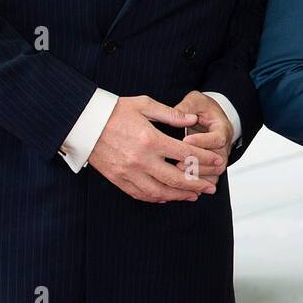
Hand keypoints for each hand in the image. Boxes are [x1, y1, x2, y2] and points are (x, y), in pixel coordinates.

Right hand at [87, 96, 222, 203]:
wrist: (84, 123)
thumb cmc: (115, 110)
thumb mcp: (145, 105)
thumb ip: (171, 114)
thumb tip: (193, 121)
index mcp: (151, 139)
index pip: (186, 154)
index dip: (205, 159)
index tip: (218, 162)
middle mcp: (141, 159)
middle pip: (177, 178)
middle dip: (198, 184)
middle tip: (212, 188)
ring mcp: (129, 172)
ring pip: (160, 191)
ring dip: (180, 195)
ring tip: (195, 196)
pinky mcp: (118, 179)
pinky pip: (142, 194)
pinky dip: (158, 198)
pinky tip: (169, 197)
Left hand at [177, 91, 234, 182]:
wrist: (210, 118)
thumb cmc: (203, 109)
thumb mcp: (196, 101)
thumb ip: (186, 107)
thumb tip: (176, 115)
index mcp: (222, 129)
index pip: (217, 138)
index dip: (202, 141)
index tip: (185, 140)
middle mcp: (224, 146)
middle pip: (218, 160)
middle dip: (198, 162)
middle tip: (179, 162)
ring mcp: (219, 158)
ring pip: (215, 173)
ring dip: (198, 174)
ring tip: (179, 171)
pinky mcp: (212, 167)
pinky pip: (210, 180)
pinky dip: (199, 184)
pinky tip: (183, 183)